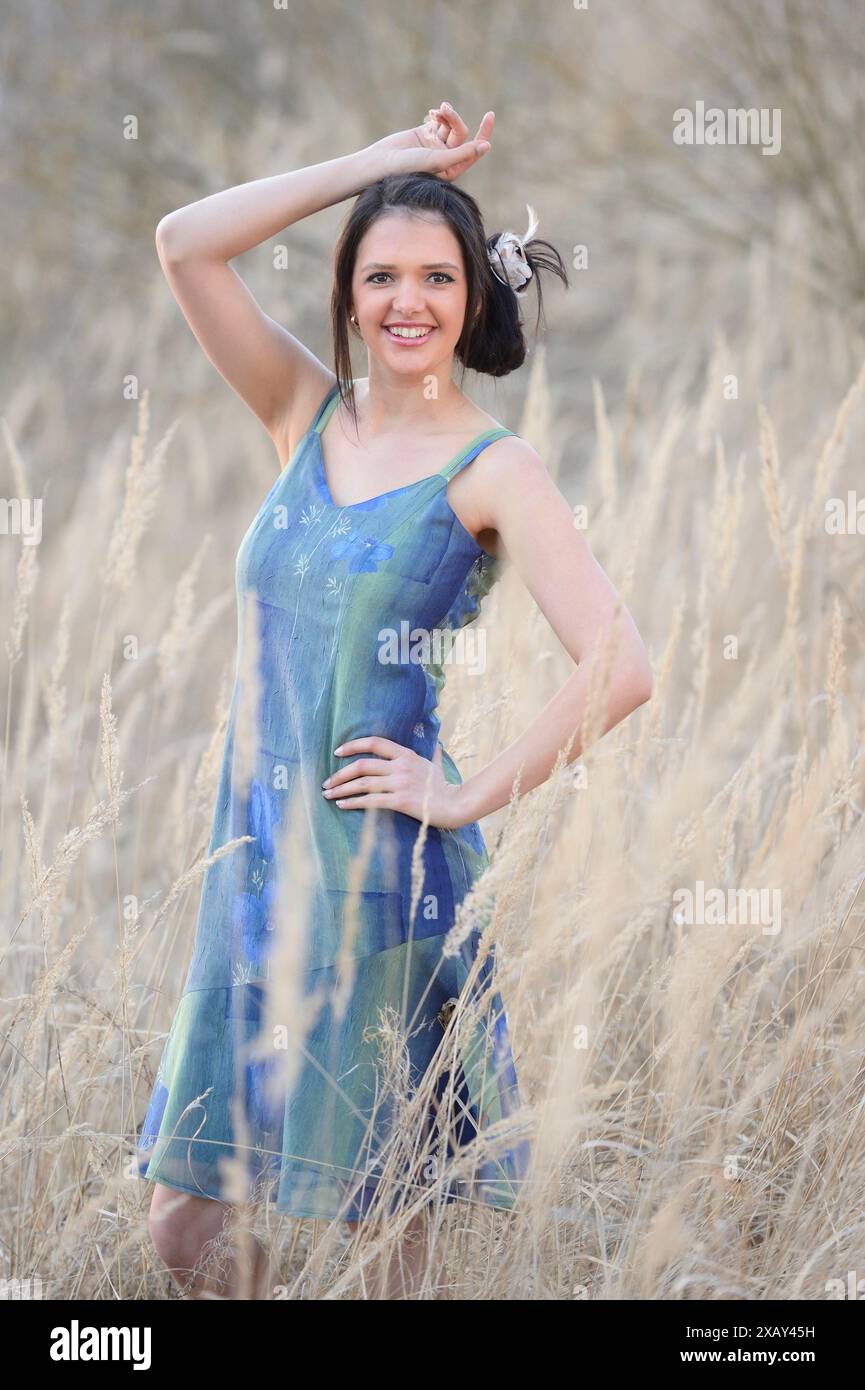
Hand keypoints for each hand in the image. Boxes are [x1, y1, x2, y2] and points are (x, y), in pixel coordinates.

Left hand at [322, 736, 470, 829]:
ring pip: (362, 784)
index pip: (375, 743)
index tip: (337, 752)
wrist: (456, 805)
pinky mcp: (400, 801)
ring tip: (328, 795)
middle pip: (362, 765)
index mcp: (406, 755)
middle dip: (340, 774)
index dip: (353, 745)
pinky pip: (370, 801)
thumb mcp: (437, 766)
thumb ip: (434, 755)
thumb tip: (438, 745)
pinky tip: (342, 805)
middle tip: (327, 783)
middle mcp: (401, 766)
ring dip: (341, 790)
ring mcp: (400, 783)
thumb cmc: (445, 788)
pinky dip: (353, 803)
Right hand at [372, 102, 494, 182]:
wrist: (382, 162)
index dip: (483, 134)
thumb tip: (486, 146)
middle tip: (445, 110)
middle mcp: (445, 158)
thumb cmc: (409, 168)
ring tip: (436, 111)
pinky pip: (438, 119)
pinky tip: (431, 113)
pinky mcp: (424, 133)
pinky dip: (438, 114)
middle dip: (455, 120)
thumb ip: (463, 153)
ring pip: (450, 124)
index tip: (489, 115)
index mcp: (452, 169)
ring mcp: (435, 145)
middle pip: (461, 133)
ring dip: (446, 114)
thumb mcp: (439, 160)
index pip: (474, 150)